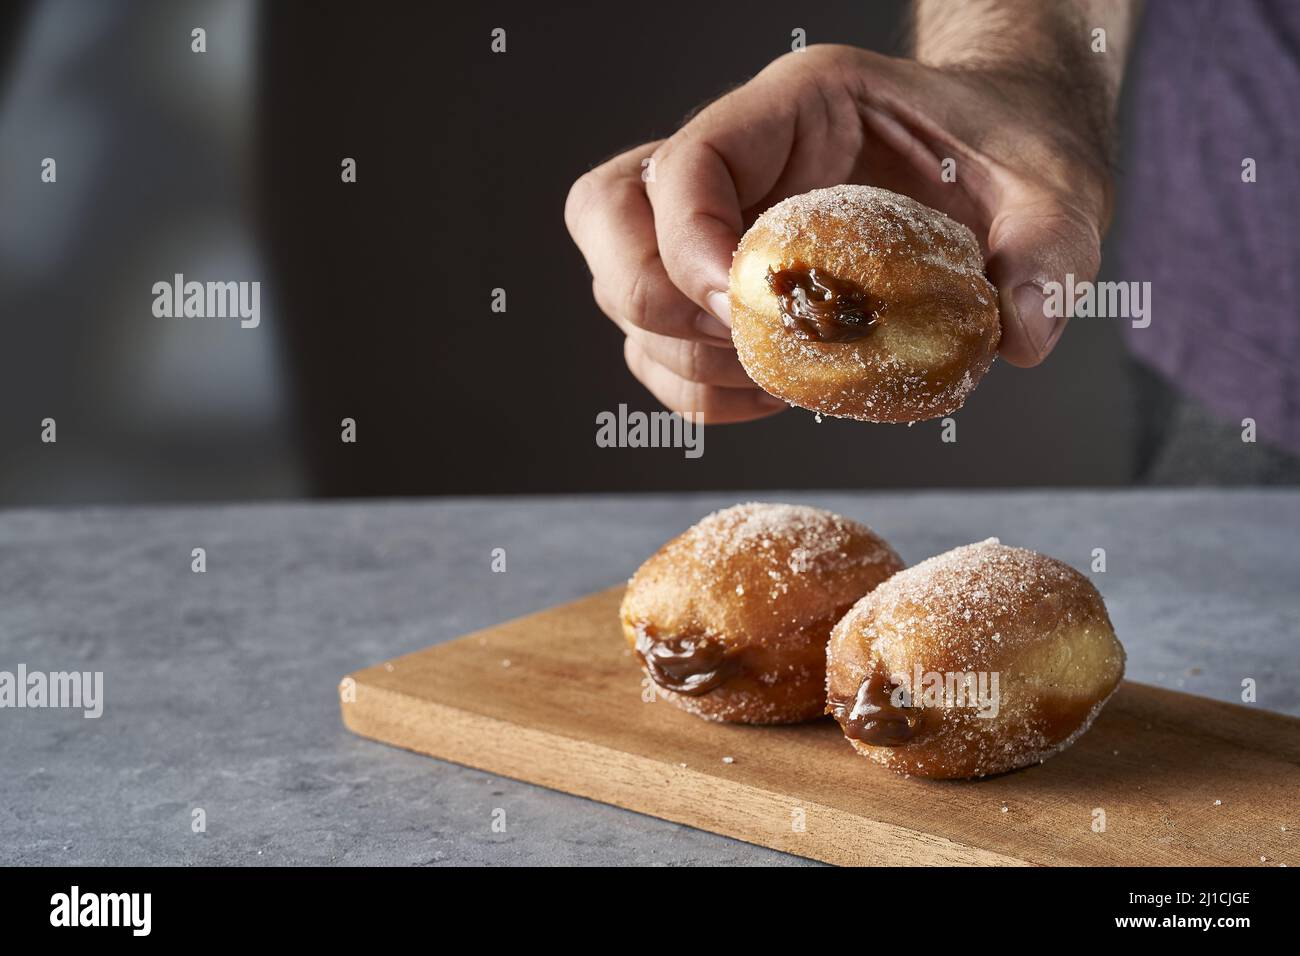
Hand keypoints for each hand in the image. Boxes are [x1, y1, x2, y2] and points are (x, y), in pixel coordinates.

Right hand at [565, 44, 1114, 421]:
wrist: (1009, 160)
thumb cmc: (1018, 153)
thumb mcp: (1055, 189)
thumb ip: (1048, 252)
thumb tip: (1023, 335)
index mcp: (798, 106)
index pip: (686, 162)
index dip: (689, 243)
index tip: (749, 311)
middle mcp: (739, 159)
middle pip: (610, 214)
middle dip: (654, 298)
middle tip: (741, 342)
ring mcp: (720, 221)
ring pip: (624, 288)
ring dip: (679, 353)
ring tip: (773, 376)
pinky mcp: (723, 283)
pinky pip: (660, 343)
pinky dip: (696, 386)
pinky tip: (770, 393)